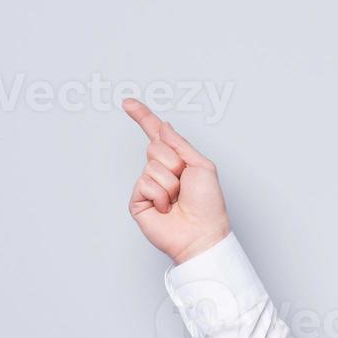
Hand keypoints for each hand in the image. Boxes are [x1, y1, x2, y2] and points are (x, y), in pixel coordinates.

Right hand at [123, 99, 230, 264]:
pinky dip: (160, 195)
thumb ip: (180, 144)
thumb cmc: (208, 205)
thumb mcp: (202, 166)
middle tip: (184, 183)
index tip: (128, 103)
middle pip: (155, 148)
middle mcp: (160, 171)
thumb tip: (163, 125)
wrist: (202, 233)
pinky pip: (144, 184)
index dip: (143, 117)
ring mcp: (148, 186)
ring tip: (178, 199)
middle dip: (174, 164)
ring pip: (151, 167)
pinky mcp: (138, 201)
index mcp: (177, 160)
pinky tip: (167, 208)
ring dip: (170, 183)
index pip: (155, 134)